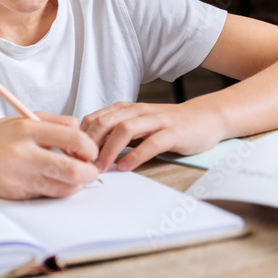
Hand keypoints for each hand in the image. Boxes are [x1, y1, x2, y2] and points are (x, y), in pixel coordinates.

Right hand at [0, 113, 98, 199]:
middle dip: (89, 173)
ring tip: (70, 174)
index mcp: (26, 129)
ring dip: (75, 184)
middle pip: (73, 170)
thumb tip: (84, 136)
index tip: (89, 151)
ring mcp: (18, 176)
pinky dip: (56, 189)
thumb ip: (56, 122)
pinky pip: (47, 195)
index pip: (74, 139)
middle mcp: (22, 153)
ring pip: (64, 188)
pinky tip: (50, 179)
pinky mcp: (16, 193)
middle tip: (89, 170)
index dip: (90, 148)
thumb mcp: (24, 119)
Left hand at [80, 101, 227, 172]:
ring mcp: (156, 120)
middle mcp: (138, 111)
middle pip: (104, 122)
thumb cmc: (167, 126)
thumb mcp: (137, 127)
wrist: (206, 118)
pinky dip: (136, 155)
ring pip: (124, 129)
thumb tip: (88, 152)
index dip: (79, 137)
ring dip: (108, 149)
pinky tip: (125, 167)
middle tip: (81, 163)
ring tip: (100, 167)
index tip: (71, 156)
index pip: (93, 119)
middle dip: (89, 144)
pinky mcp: (174, 132)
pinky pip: (151, 142)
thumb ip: (116, 135)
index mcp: (125, 109)